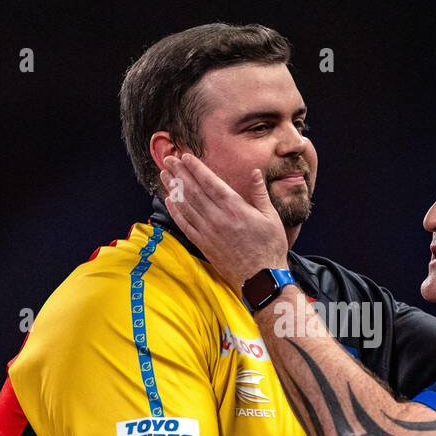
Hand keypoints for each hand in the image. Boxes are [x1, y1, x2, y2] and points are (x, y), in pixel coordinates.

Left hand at [159, 153, 289, 290]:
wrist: (261, 279)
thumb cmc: (270, 247)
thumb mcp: (271, 217)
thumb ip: (260, 193)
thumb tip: (255, 172)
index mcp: (236, 209)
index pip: (210, 183)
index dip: (196, 168)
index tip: (185, 157)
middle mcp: (218, 218)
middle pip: (194, 191)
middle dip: (179, 173)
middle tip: (167, 159)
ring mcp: (209, 232)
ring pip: (186, 206)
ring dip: (173, 188)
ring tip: (164, 175)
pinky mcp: (204, 245)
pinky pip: (185, 225)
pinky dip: (176, 212)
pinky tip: (169, 201)